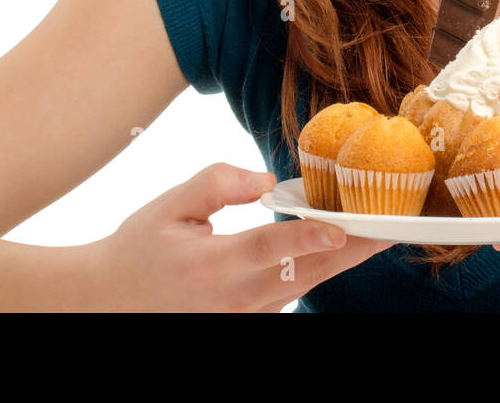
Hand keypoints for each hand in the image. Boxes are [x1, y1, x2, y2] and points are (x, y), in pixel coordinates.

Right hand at [93, 162, 390, 310]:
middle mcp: (232, 298)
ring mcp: (243, 315)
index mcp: (210, 266)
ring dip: (342, 259)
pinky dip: (319, 268)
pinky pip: (293, 293)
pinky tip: (342, 245)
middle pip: (305, 272)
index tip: (340, 226)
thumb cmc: (139, 249)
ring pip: (305, 285)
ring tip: (380, 229)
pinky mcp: (249, 319)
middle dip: (352, 250)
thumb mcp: (168, 206)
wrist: (108, 303)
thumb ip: (217, 184)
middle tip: (391, 227)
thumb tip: (267, 181)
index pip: (268, 250)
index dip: (306, 236)